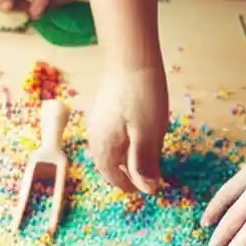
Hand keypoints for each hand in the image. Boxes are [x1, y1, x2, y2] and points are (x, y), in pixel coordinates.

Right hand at [87, 65, 167, 193]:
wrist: (131, 56)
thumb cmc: (141, 96)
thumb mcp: (148, 135)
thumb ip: (144, 163)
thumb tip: (147, 190)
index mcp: (104, 147)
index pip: (113, 177)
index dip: (131, 186)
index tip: (148, 189)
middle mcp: (95, 136)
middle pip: (110, 164)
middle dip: (128, 173)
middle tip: (150, 174)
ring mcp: (98, 121)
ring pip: (112, 148)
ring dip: (127, 157)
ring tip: (147, 155)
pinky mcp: (104, 108)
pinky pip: (113, 133)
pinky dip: (126, 141)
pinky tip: (139, 133)